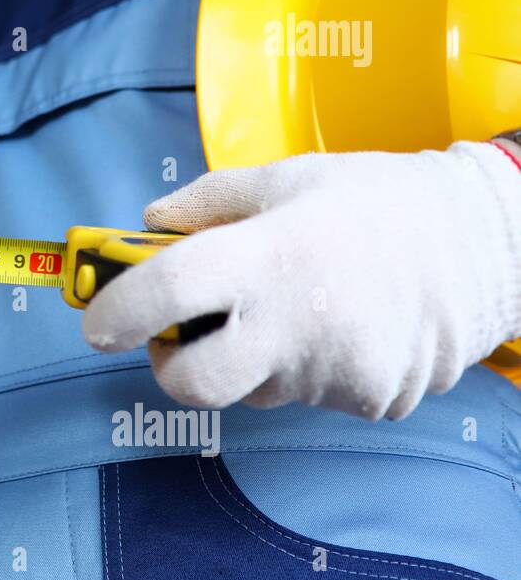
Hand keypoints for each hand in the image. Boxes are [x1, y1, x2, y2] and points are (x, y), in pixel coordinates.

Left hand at [81, 142, 520, 419]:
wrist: (484, 244)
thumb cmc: (373, 200)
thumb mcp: (284, 178)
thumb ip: (205, 204)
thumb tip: (146, 224)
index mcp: (272, 254)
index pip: (171, 291)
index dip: (119, 309)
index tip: (96, 321)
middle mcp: (299, 323)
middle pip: (192, 384)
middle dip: (168, 362)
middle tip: (177, 331)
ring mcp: (334, 371)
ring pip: (248, 388)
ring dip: (244, 357)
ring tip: (290, 306)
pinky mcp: (367, 401)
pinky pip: (300, 395)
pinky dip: (297, 368)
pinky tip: (330, 327)